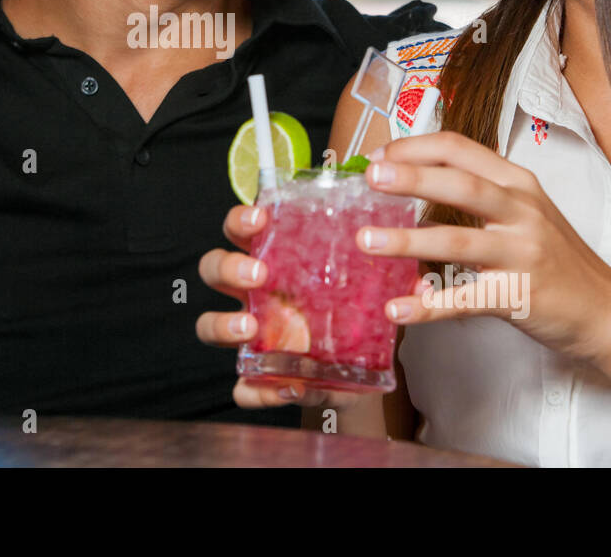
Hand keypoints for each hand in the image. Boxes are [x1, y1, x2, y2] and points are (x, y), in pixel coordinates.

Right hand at [195, 204, 367, 409]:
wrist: (356, 377)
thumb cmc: (352, 321)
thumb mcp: (365, 298)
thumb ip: (378, 290)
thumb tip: (402, 286)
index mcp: (273, 265)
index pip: (240, 232)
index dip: (241, 221)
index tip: (261, 218)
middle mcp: (253, 298)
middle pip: (214, 270)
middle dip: (228, 267)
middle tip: (259, 274)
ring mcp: (250, 340)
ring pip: (208, 325)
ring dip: (222, 325)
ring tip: (250, 329)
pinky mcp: (256, 379)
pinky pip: (242, 389)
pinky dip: (259, 391)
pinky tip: (288, 389)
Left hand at [357, 132, 610, 364]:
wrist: (606, 310)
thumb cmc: (556, 259)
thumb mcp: (522, 215)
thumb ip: (474, 200)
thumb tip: (412, 199)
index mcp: (517, 184)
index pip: (461, 149)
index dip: (416, 148)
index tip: (379, 157)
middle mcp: (521, 211)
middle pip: (461, 185)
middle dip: (412, 178)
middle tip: (370, 178)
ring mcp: (521, 254)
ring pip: (457, 241)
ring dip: (407, 240)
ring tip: (366, 240)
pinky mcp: (519, 296)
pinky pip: (465, 300)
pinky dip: (428, 305)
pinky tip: (397, 307)